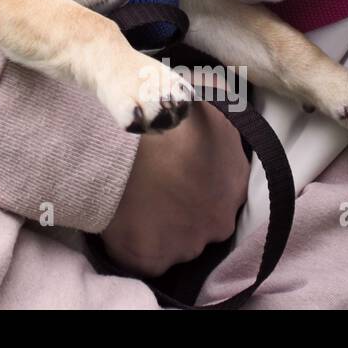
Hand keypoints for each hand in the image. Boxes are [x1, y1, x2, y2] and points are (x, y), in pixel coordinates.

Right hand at [100, 81, 250, 276]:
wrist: (113, 141)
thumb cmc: (154, 112)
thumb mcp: (198, 96)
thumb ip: (218, 97)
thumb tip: (222, 87)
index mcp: (234, 178)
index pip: (221, 187)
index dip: (195, 178)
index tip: (172, 168)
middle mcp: (220, 218)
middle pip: (201, 219)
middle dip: (181, 207)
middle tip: (150, 184)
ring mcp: (187, 244)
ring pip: (175, 241)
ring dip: (158, 226)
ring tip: (131, 199)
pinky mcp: (153, 259)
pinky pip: (145, 258)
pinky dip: (132, 244)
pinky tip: (120, 219)